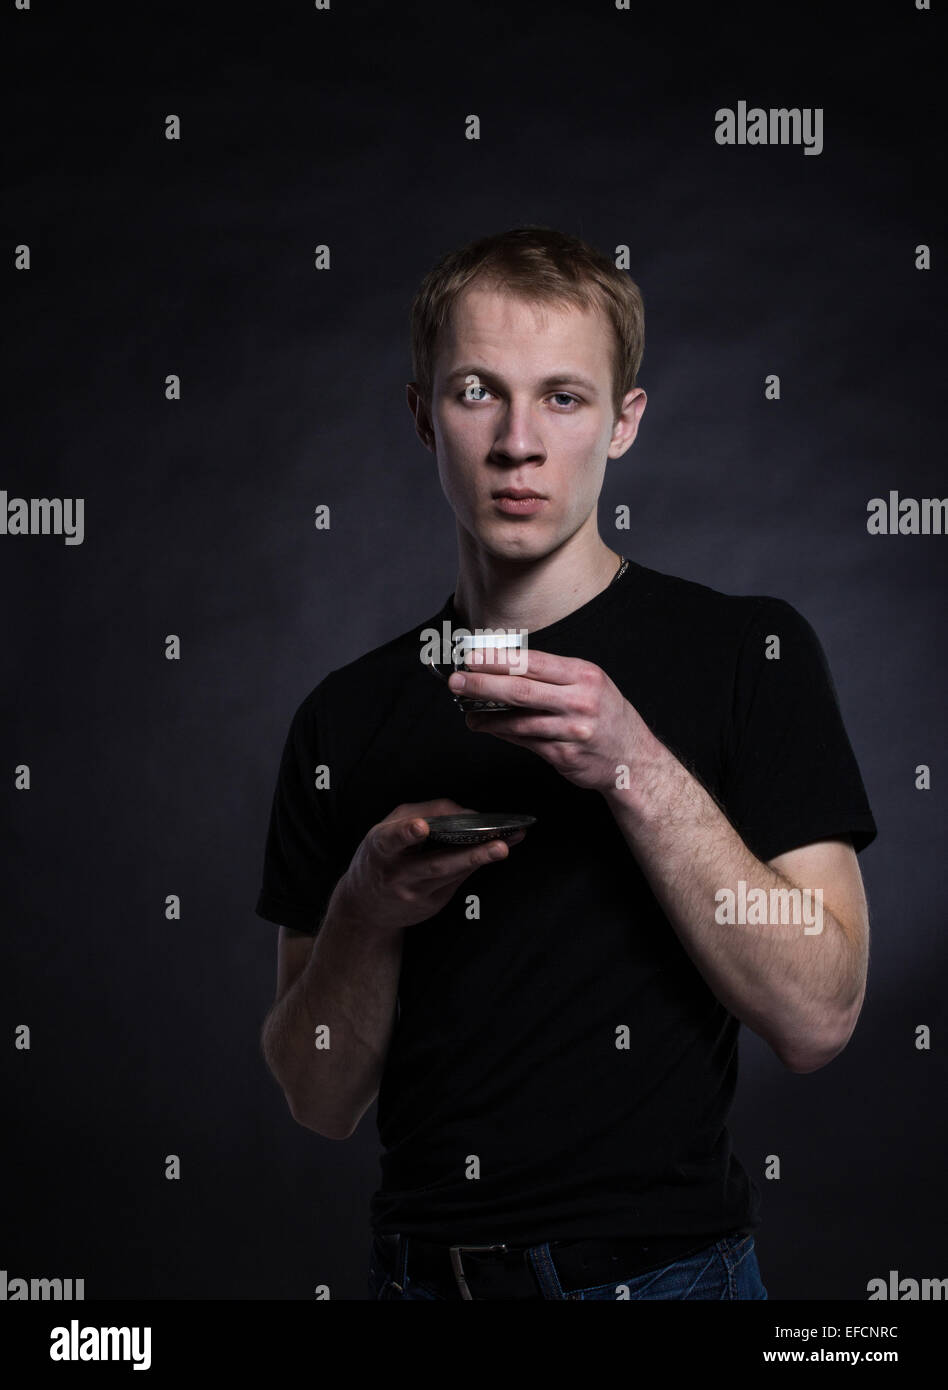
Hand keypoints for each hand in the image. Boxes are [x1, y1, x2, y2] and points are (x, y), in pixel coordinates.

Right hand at [333, 798, 526, 934]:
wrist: (365, 907)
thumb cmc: (380, 857)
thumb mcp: (385, 832)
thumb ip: (419, 815)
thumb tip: (463, 812)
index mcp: (380, 848)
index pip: (391, 839)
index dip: (405, 833)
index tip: (420, 828)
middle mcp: (397, 874)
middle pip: (435, 864)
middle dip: (468, 854)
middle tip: (498, 844)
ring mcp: (415, 893)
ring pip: (451, 875)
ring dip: (480, 859)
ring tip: (504, 847)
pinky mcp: (430, 904)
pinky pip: (457, 880)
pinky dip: (476, 865)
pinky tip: (495, 852)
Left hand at [448, 649, 652, 794]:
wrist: (633, 759)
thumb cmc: (607, 716)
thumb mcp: (589, 684)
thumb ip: (552, 677)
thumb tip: (504, 668)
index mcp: (583, 675)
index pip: (533, 663)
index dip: (499, 660)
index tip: (473, 657)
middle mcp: (579, 701)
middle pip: (521, 690)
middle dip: (483, 685)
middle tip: (457, 681)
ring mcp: (571, 730)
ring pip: (519, 721)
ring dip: (487, 716)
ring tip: (467, 712)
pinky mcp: (563, 755)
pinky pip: (525, 742)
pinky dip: (503, 734)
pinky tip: (488, 728)